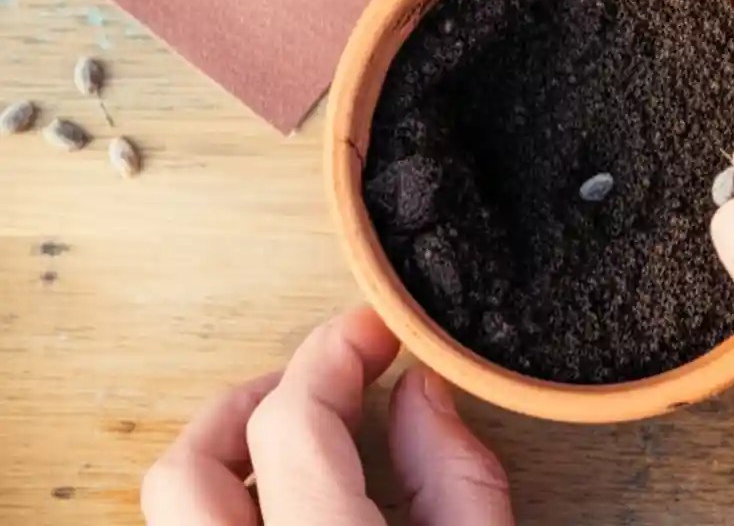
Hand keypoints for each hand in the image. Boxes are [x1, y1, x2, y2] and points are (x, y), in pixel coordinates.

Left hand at [142, 308, 513, 525]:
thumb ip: (456, 475)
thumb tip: (418, 391)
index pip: (291, 425)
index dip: (331, 356)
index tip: (370, 329)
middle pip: (185, 471)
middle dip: (251, 400)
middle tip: (322, 378)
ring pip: (174, 509)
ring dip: (229, 453)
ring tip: (304, 436)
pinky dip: (233, 501)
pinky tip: (291, 499)